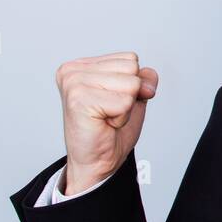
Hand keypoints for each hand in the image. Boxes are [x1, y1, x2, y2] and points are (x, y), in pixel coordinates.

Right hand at [55, 52, 158, 194]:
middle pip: (131, 68)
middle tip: (109, 112)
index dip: (131, 84)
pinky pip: (124, 102)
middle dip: (129, 95)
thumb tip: (147, 81)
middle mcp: (73, 70)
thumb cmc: (110, 130)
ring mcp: (74, 83)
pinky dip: (121, 118)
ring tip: (106, 118)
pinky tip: (103, 124)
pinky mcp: (78, 100)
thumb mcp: (134, 97)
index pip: (130, 59)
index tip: (111, 102)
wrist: (97, 162)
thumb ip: (144, 79)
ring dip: (125, 108)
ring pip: (131, 84)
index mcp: (83, 65)